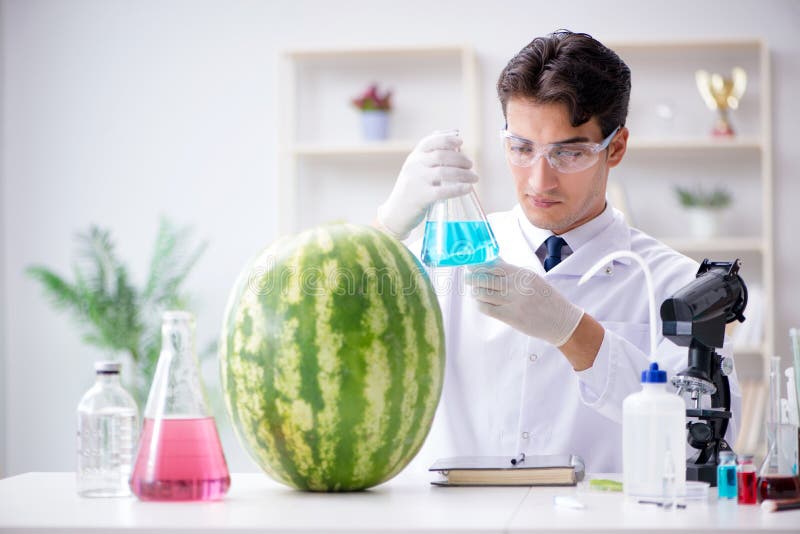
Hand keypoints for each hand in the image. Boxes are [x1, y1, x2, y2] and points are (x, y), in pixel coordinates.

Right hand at [376, 130, 478, 239]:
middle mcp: (414, 166)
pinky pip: (443, 191)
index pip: (430, 141)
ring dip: (463, 174)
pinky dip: (458, 189)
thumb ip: (432, 152)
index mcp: (414, 157)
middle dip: (460, 159)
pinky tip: (468, 188)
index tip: (461, 141)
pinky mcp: (421, 198)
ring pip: (444, 172)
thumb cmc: (411, 189)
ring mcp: (417, 181)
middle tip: (470, 165)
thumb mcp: (416, 167)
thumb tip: (455, 133)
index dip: (447, 139)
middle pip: (441, 156)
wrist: (395, 213)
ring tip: (474, 177)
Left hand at [465, 259, 583, 346]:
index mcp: (523, 274)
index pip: (494, 266)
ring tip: (474, 290)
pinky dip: (480, 304)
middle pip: (485, 278)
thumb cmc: (547, 298)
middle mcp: (517, 287)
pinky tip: (480, 302)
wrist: (562, 321)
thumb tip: (494, 260)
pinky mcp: (511, 317)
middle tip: (467, 276)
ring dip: (475, 291)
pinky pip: (487, 309)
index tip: (471, 264)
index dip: (479, 265)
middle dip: (472, 277)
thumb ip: (512, 271)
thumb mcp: (533, 279)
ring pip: (483, 293)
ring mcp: (513, 302)